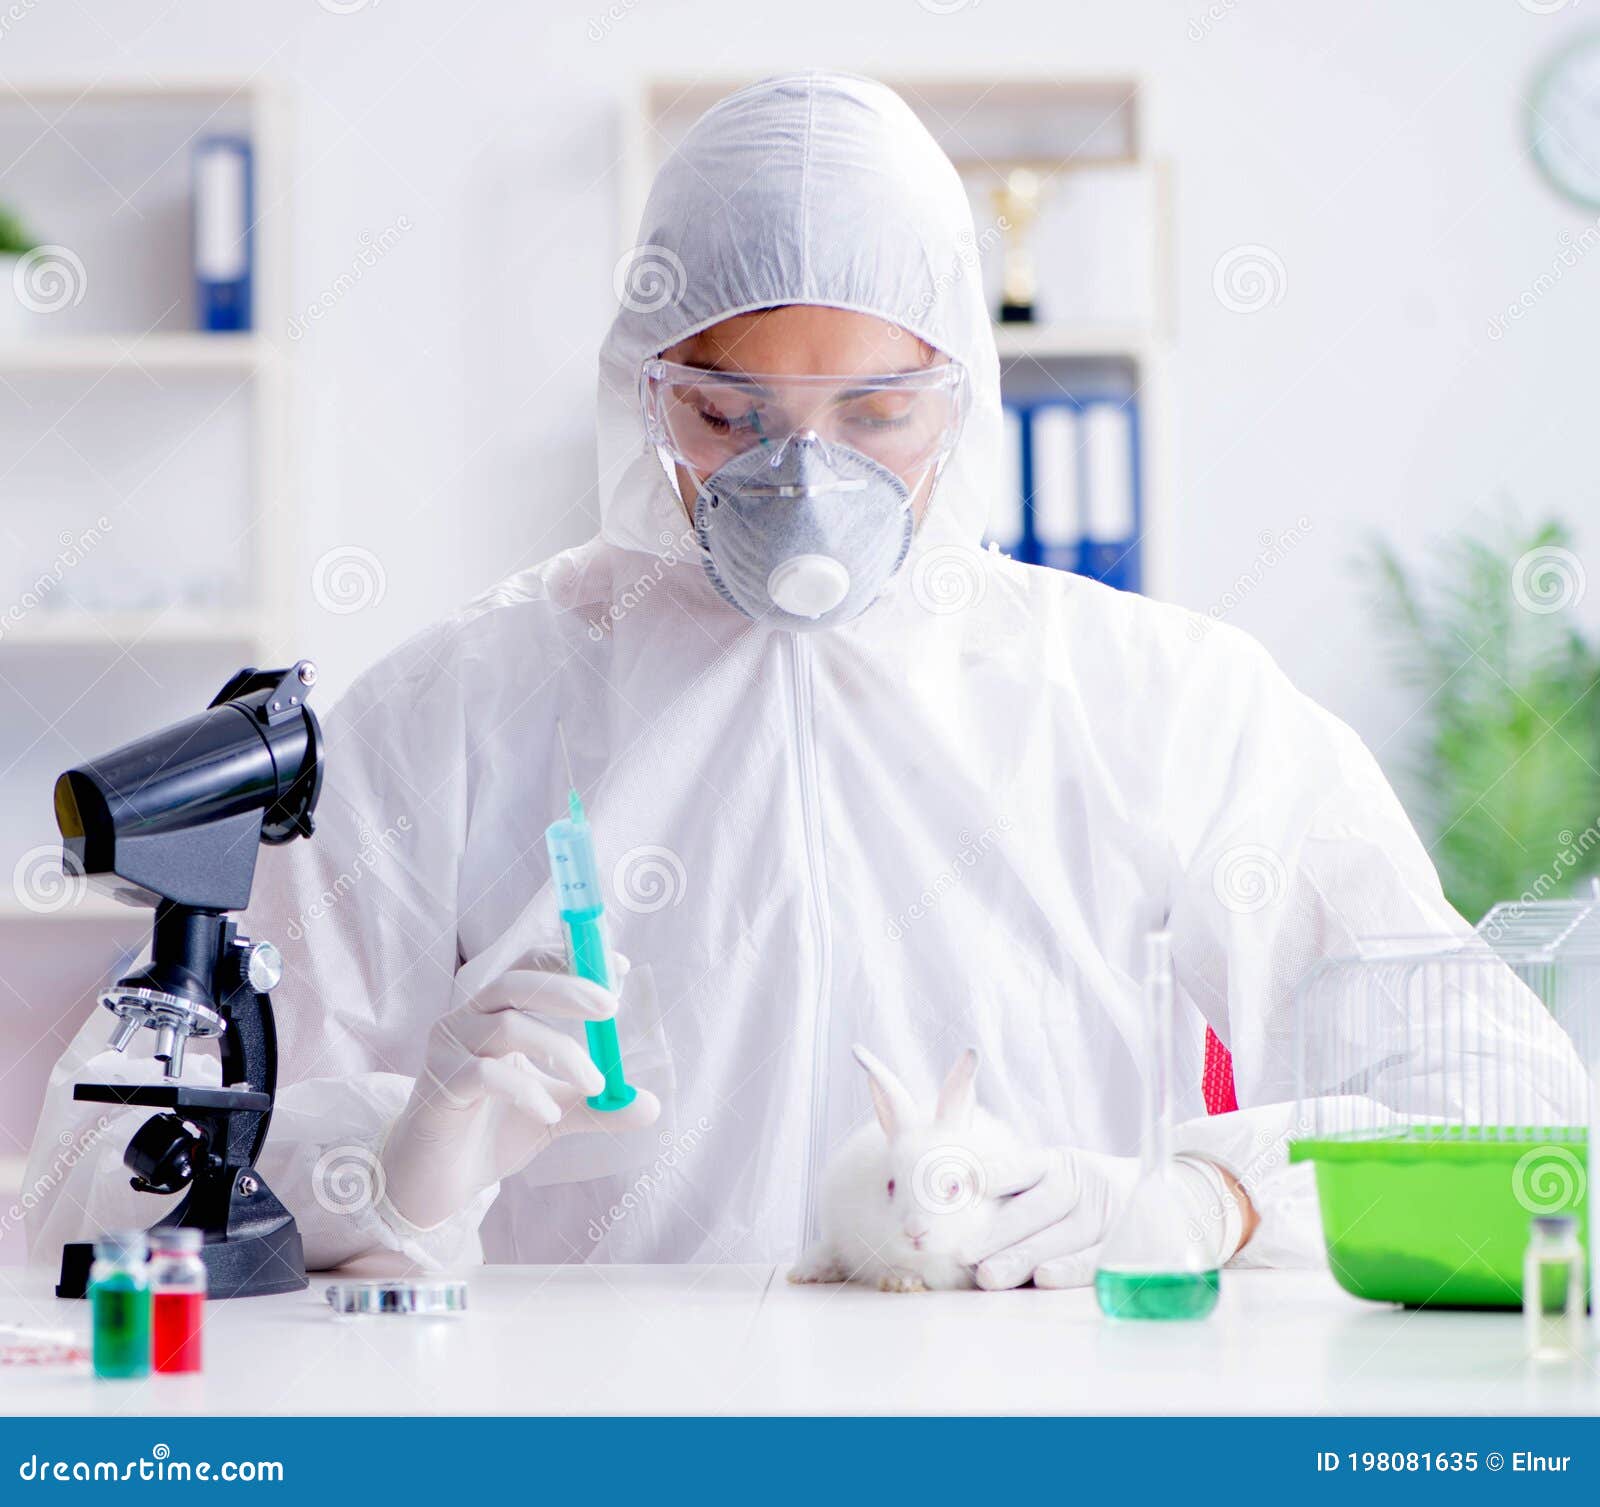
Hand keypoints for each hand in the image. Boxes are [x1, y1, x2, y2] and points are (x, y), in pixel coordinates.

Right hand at [379, 956, 659, 1229]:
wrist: (438, 1183)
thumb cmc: (492, 1132)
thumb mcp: (555, 1113)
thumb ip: (597, 1104)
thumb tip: (650, 1105)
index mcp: (495, 1013)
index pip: (531, 967)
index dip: (572, 959)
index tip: (620, 966)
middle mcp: (467, 1020)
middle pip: (516, 982)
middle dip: (568, 988)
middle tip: (611, 1008)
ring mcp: (448, 1050)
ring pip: (507, 1025)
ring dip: (561, 1050)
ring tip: (595, 1085)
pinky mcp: (438, 1086)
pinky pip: (484, 1074)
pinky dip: (525, 1090)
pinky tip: (548, 1113)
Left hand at [971, 1148, 1246, 1289]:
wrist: (1160, 1199)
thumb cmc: (1079, 1199)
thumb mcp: (1052, 1182)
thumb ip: (1011, 1195)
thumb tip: (956, 1207)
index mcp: (1058, 1164)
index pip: (1023, 1166)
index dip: (997, 1173)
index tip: (969, 1182)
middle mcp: (1083, 1184)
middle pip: (1038, 1207)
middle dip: (999, 1232)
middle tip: (963, 1253)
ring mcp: (1107, 1214)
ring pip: (1063, 1235)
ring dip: (1025, 1257)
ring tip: (989, 1276)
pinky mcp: (1126, 1244)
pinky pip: (1096, 1258)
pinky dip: (1071, 1269)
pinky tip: (1044, 1278)